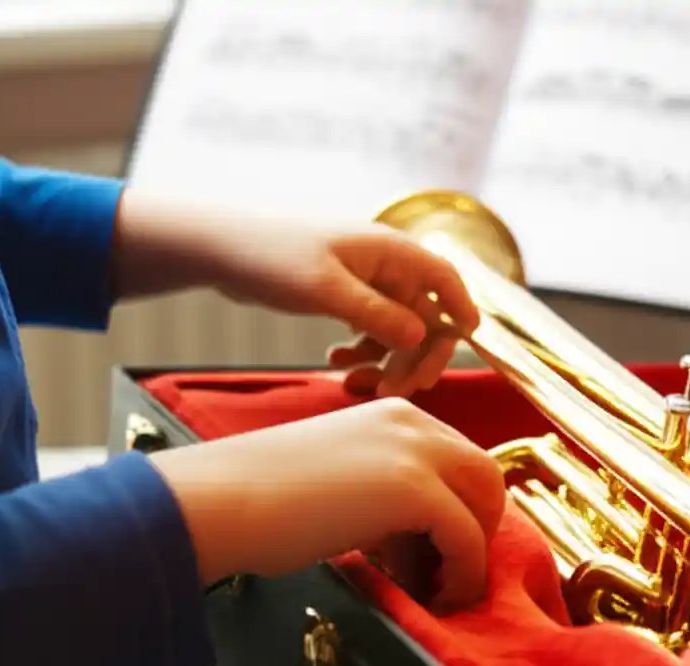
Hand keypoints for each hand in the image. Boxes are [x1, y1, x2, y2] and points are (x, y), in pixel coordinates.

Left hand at [112, 192, 480, 396]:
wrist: (221, 249)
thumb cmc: (273, 258)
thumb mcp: (327, 291)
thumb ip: (378, 316)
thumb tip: (424, 338)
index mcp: (391, 251)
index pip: (445, 278)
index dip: (463, 309)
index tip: (469, 342)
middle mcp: (385, 265)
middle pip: (425, 316)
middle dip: (415, 357)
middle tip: (395, 392)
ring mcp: (366, 282)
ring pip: (398, 330)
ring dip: (385, 362)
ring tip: (354, 384)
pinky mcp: (345, 296)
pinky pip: (372, 332)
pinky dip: (363, 353)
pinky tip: (337, 363)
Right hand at [147, 398, 504, 611]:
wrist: (218, 502)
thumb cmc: (260, 500)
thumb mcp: (342, 479)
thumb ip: (387, 493)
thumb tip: (423, 543)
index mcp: (394, 414)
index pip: (458, 461)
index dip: (455, 511)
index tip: (428, 554)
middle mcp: (412, 421)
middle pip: (484, 476)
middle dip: (475, 527)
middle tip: (440, 572)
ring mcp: (417, 450)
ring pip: (485, 503)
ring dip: (471, 553)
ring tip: (433, 589)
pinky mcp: (415, 489)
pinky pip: (468, 538)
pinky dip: (462, 574)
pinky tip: (433, 596)